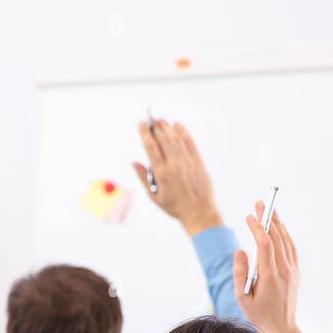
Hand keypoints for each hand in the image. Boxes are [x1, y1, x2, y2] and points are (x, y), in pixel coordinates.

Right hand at [132, 120, 221, 235]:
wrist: (199, 213)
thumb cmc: (175, 207)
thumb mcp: (154, 197)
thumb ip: (143, 178)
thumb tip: (134, 162)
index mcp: (161, 173)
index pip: (151, 147)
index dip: (145, 133)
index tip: (140, 123)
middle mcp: (174, 165)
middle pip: (163, 139)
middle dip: (155, 126)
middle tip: (150, 119)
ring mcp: (187, 162)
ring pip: (176, 138)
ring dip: (167, 127)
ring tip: (161, 120)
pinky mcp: (198, 162)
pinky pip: (189, 142)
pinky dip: (183, 132)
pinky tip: (177, 125)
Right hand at [233, 203, 299, 332]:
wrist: (281, 328)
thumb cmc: (258, 314)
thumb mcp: (242, 297)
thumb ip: (239, 273)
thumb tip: (240, 250)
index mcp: (270, 277)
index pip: (265, 245)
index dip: (257, 228)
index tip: (248, 217)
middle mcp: (284, 271)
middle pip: (277, 238)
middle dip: (268, 219)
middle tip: (259, 203)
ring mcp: (292, 270)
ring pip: (286, 241)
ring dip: (277, 223)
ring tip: (269, 209)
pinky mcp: (295, 272)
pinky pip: (291, 248)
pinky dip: (284, 235)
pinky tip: (278, 227)